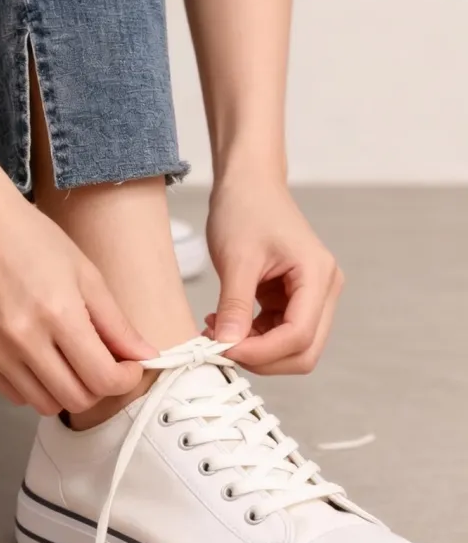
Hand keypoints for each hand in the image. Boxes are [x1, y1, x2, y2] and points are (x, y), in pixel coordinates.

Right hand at [0, 194, 156, 413]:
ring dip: (67, 390)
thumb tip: (147, 357)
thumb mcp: (87, 275)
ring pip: (45, 404)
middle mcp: (22, 337)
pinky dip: (36, 386)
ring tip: (70, 359)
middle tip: (102, 362)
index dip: (125, 378)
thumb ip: (117, 324)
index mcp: (58, 313)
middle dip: (99, 386)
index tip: (129, 366)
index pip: (103, 378)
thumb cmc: (33, 241)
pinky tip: (41, 357)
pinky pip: (15, 395)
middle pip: (76, 399)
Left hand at [205, 179, 343, 373]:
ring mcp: (312, 296)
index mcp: (318, 275)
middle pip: (304, 350)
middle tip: (220, 347)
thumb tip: (227, 345)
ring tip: (217, 332)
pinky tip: (224, 324)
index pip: (299, 335)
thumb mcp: (236, 258)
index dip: (262, 351)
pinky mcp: (295, 299)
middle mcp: (324, 289)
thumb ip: (235, 305)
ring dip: (255, 351)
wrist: (249, 184)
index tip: (223, 348)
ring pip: (292, 348)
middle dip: (262, 358)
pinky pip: (279, 334)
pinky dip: (253, 338)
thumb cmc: (246, 209)